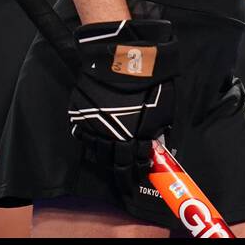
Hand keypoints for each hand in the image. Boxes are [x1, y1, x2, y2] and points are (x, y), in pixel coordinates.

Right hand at [68, 18, 178, 196]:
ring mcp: (95, 128)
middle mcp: (114, 138)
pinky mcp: (80, 116)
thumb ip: (160, 129)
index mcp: (137, 138)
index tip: (139, 178)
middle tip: (124, 185)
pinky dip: (91, 142)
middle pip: (116, 164)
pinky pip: (84, 137)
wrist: (124, 59)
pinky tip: (95, 145)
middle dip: (122, 176)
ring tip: (110, 164)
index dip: (138, 173)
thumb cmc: (150, 81)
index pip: (136, 164)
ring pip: (99, 153)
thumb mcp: (164, 107)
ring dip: (106, 159)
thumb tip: (158, 142)